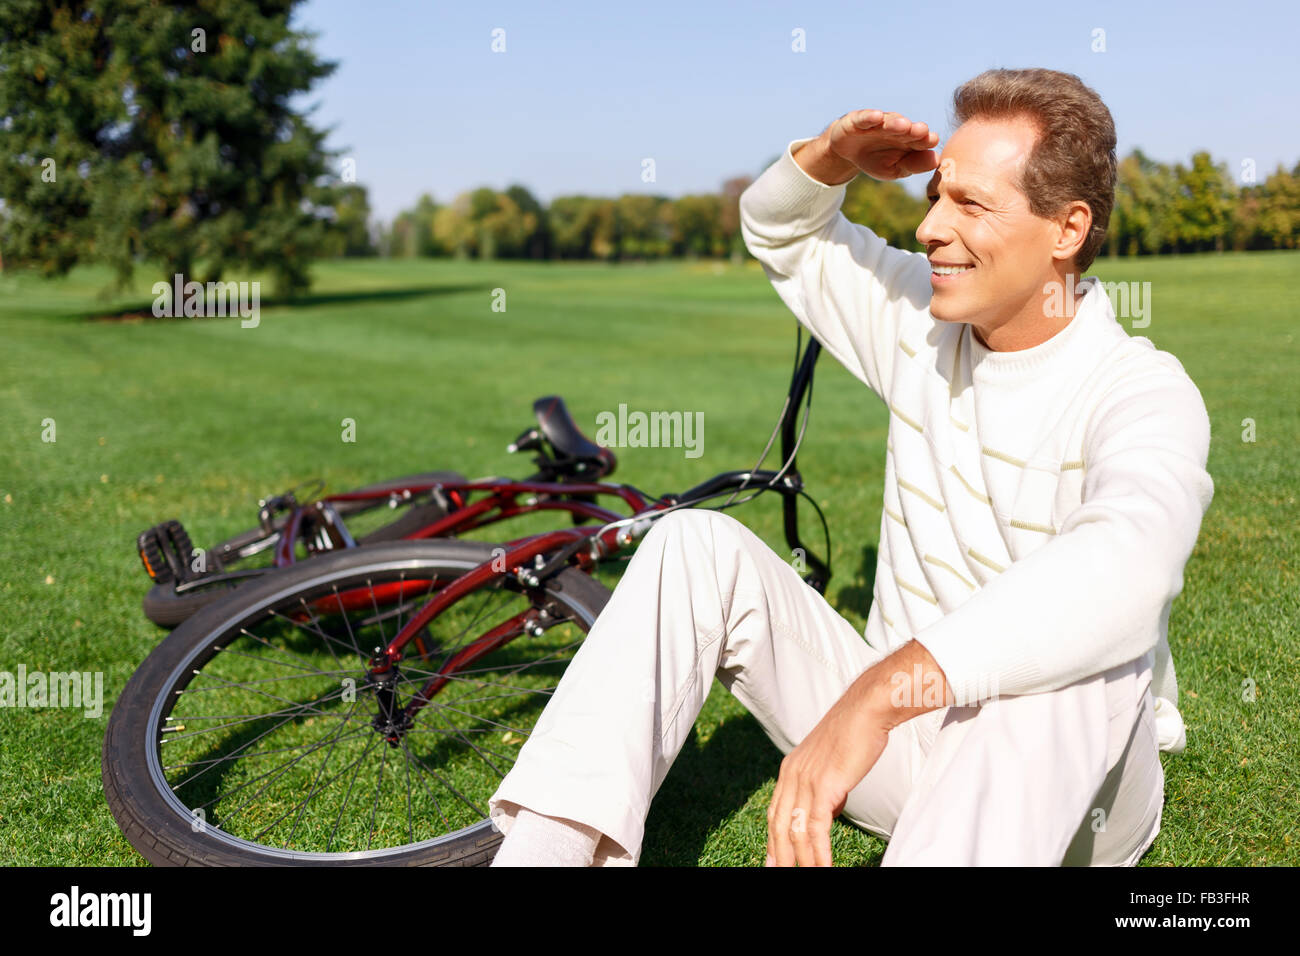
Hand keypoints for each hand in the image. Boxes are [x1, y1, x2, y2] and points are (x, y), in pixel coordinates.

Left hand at [763, 639, 952, 865]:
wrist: (867, 710)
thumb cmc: (855, 734)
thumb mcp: (832, 764)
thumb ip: (826, 790)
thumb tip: (828, 813)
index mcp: (790, 769)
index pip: (776, 812)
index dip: (773, 839)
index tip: (773, 860)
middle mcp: (792, 775)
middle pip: (778, 825)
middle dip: (780, 854)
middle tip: (780, 873)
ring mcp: (805, 781)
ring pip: (795, 831)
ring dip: (801, 860)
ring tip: (806, 875)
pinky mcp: (823, 786)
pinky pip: (815, 828)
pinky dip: (818, 853)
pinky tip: (822, 867)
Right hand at [813, 109, 939, 182]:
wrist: (848, 152)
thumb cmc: (877, 160)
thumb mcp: (895, 169)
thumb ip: (914, 165)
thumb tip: (937, 159)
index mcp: (908, 140)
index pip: (920, 140)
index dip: (926, 140)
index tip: (932, 141)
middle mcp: (895, 128)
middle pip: (906, 129)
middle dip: (914, 130)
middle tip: (922, 131)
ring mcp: (877, 123)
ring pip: (887, 122)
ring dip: (895, 123)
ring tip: (903, 126)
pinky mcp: (857, 120)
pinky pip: (864, 118)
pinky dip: (870, 117)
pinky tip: (876, 117)